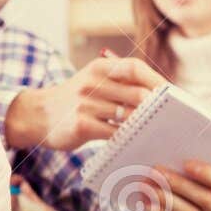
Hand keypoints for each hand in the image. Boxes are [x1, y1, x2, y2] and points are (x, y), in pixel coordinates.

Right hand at [7, 57, 164, 152]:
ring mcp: (85, 104)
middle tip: (173, 119)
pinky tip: (136, 142)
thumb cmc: (75, 99)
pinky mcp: (81, 125)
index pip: (135, 68)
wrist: (37, 114)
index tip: (172, 94)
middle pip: (137, 94)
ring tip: (159, 133)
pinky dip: (128, 139)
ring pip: (128, 116)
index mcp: (99, 67)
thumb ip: (121, 83)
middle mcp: (92, 83)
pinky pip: (114, 134)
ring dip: (146, 126)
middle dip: (157, 108)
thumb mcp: (93, 80)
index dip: (156, 80)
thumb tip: (161, 96)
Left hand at [130, 161, 210, 210]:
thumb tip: (172, 151)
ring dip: (165, 198)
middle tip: (156, 171)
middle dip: (179, 183)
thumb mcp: (187, 179)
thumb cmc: (180, 193)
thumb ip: (188, 168)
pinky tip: (145, 205)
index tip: (187, 163)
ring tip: (146, 186)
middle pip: (206, 199)